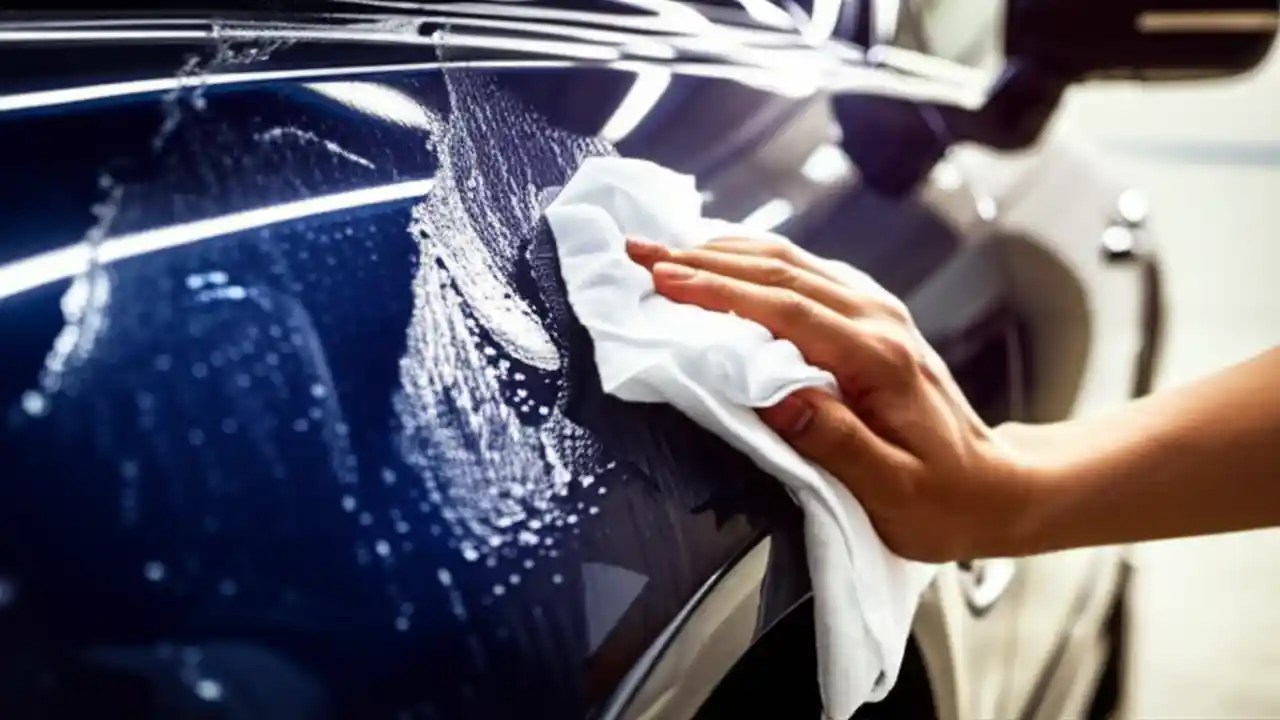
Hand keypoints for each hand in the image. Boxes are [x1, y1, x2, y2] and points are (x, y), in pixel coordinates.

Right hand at [626, 236, 1034, 561]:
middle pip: (779, 272)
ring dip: (723, 251)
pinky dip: (755, 260)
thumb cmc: (944, 499)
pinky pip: (804, 272)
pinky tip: (726, 258)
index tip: (663, 281)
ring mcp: (877, 312)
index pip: (784, 309)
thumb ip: (834, 440)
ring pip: (791, 262)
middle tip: (640, 253)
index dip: (718, 291)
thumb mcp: (891, 489)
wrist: (996, 486)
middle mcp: (878, 320)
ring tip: (666, 249)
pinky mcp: (871, 317)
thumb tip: (773, 397)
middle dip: (701, 258)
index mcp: (878, 357)